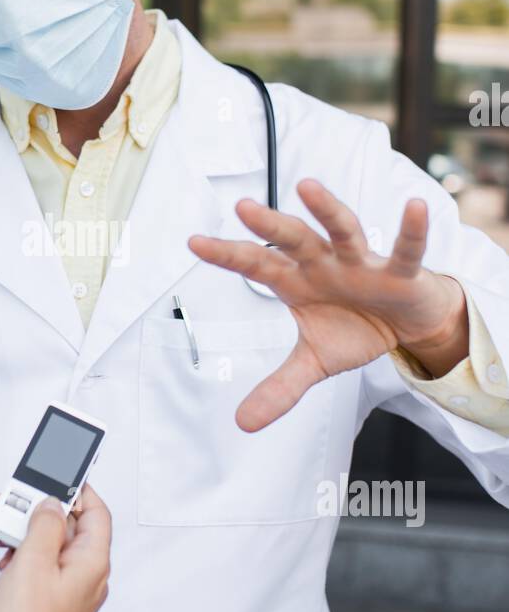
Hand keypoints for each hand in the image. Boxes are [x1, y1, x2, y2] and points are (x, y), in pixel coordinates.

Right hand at [0, 484, 110, 611]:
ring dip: (25, 534)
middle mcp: (86, 576)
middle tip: (10, 502)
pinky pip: (42, 568)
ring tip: (0, 532)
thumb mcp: (32, 563)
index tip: (53, 474)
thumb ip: (43, 525)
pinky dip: (23, 557)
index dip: (76, 489)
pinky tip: (5, 561)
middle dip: (37, 511)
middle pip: (69, 526)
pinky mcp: (51, 604)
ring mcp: (69, 592)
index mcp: (91, 562)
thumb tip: (50, 504)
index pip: (95, 511)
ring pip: (51, 547)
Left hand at [189, 178, 468, 431]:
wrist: (407, 324)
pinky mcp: (399, 272)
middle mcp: (324, 263)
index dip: (227, 255)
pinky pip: (405, 250)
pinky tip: (416, 208)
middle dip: (269, 225)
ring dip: (327, 210)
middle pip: (292, 240)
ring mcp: (360, 263)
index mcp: (296, 280)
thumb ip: (280, 388)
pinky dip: (412, 231)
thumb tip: (242, 423)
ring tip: (308, 188)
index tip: (194, 242)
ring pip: (341, 230)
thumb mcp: (315, 362)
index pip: (255, 264)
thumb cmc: (355, 328)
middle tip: (243, 208)